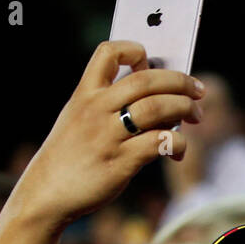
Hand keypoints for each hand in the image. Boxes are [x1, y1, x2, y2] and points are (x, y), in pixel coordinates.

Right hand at [14, 40, 204, 229]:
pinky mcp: (120, 162)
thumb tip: (157, 96)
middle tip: (197, 90)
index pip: (108, 53)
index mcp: (84, 94)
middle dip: (179, 81)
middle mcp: (96, 110)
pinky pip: (159, 142)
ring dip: (184, 108)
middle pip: (145, 79)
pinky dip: (177, 142)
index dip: (133, 50)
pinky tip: (178, 149)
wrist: (46, 192)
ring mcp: (108, 135)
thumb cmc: (70, 155)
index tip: (150, 61)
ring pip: (156, 107)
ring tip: (195, 116)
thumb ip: (108, 104)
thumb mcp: (78, 119)